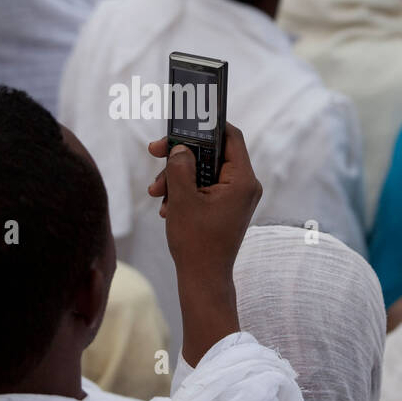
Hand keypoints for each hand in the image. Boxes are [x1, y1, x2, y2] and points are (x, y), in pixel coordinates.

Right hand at [147, 124, 261, 364]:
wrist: (203, 279)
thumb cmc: (196, 242)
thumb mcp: (182, 199)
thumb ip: (180, 166)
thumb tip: (180, 148)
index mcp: (242, 180)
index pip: (230, 136)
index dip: (207, 124)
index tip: (183, 121)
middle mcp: (244, 185)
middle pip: (212, 153)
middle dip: (181, 156)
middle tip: (156, 153)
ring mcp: (236, 197)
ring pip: (204, 171)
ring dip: (177, 177)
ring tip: (157, 193)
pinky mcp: (226, 207)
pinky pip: (205, 187)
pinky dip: (185, 191)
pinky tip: (167, 206)